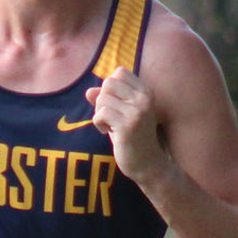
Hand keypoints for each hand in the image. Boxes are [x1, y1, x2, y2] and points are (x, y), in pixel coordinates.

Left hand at [85, 66, 169, 183]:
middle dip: (102, 99)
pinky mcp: (128, 125)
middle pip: (109, 83)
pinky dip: (98, 123)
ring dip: (99, 113)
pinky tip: (106, 132)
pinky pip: (101, 113)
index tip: (114, 104)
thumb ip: (107, 100)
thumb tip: (89, 91)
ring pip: (102, 98)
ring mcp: (137, 112)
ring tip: (108, 126)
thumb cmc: (133, 138)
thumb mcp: (121, 115)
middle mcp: (144, 99)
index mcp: (146, 92)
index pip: (120, 72)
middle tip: (108, 117)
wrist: (148, 164)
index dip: (110, 87)